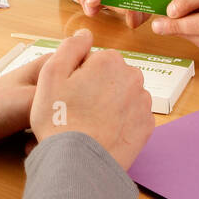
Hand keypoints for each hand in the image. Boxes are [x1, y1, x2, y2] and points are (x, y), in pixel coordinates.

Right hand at [30, 28, 153, 170]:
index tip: (69, 94)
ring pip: (123, 96)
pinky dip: (121, 122)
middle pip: (111, 77)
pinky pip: (132, 116)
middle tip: (78, 110)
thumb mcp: (51, 75)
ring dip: (110, 105)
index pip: (94, 61)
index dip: (78, 77)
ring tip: (90, 124)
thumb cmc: (59, 120)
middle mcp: (133, 77)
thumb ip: (70, 47)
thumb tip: (85, 34)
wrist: (78, 164)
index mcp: (110, 61)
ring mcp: (143, 103)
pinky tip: (104, 133)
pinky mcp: (147, 127)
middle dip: (96, 89)